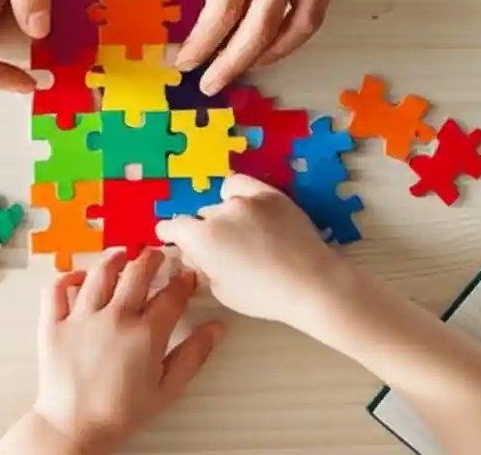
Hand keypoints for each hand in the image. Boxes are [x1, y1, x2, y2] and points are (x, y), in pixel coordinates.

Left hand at [30, 250, 223, 453]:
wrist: (74, 428)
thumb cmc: (120, 413)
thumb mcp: (167, 389)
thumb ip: (193, 355)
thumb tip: (215, 330)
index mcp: (145, 334)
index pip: (171, 295)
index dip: (183, 281)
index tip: (187, 277)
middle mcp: (114, 318)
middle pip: (137, 272)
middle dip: (152, 259)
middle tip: (158, 256)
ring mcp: (82, 318)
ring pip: (100, 272)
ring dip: (115, 258)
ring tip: (124, 255)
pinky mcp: (54, 324)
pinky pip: (57, 289)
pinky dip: (68, 277)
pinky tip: (79, 277)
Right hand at [156, 176, 347, 327]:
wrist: (311, 282)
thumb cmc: (263, 295)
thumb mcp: (221, 290)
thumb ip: (202, 266)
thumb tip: (194, 253)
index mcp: (202, 238)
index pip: (172, 227)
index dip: (169, 234)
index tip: (171, 238)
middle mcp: (219, 212)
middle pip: (200, 217)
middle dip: (203, 231)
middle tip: (221, 249)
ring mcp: (246, 199)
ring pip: (221, 203)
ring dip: (224, 216)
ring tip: (243, 233)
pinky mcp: (269, 193)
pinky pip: (240, 186)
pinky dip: (237, 194)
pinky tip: (245, 207)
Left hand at [161, 0, 352, 94]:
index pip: (224, 7)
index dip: (202, 42)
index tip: (183, 60)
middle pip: (260, 28)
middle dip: (232, 63)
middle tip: (209, 84)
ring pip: (297, 26)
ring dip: (269, 56)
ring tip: (243, 67)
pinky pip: (318, 7)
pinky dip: (297, 32)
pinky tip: (277, 39)